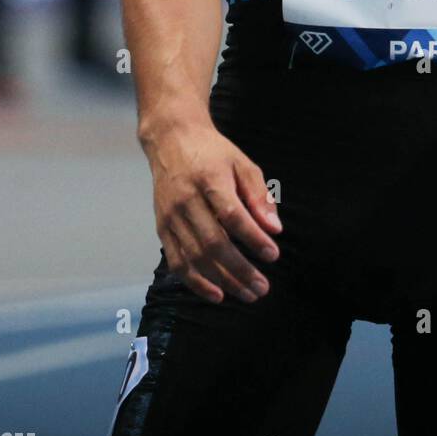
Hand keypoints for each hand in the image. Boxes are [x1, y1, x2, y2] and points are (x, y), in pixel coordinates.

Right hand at [145, 119, 281, 304]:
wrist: (171, 140)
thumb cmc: (213, 153)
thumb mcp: (242, 163)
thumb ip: (259, 195)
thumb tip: (275, 229)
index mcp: (210, 180)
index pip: (233, 216)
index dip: (253, 238)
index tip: (273, 255)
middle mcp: (186, 200)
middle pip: (213, 243)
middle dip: (240, 270)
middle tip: (262, 288)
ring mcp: (171, 216)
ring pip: (195, 257)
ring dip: (222, 281)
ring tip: (247, 295)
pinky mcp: (161, 227)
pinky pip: (177, 261)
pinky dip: (195, 282)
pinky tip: (216, 294)